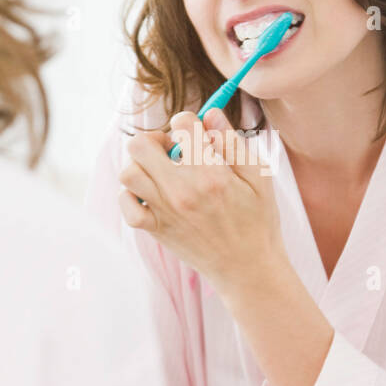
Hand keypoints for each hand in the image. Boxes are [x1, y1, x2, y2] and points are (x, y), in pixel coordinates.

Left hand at [117, 107, 284, 295]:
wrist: (248, 270)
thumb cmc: (258, 222)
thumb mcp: (259, 178)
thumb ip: (233, 143)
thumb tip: (210, 115)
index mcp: (211, 173)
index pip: (181, 125)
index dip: (188, 122)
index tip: (195, 134)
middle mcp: (182, 190)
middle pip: (141, 144)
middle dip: (156, 139)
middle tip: (171, 150)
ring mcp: (165, 211)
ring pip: (129, 172)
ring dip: (142, 166)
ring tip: (161, 173)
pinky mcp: (156, 229)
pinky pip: (126, 205)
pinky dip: (130, 196)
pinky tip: (150, 195)